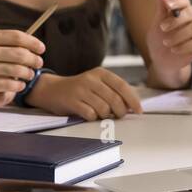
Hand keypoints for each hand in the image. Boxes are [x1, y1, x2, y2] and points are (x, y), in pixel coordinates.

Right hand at [0, 28, 43, 103]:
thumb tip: (2, 36)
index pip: (15, 36)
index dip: (32, 42)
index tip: (41, 47)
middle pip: (20, 53)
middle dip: (34, 59)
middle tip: (39, 63)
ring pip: (15, 69)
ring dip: (27, 73)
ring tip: (29, 76)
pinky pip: (6, 84)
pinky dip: (16, 85)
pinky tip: (18, 86)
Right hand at [27, 67, 142, 120]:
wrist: (52, 89)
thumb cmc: (80, 89)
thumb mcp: (97, 83)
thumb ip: (114, 91)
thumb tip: (133, 105)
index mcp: (101, 73)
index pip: (122, 86)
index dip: (133, 100)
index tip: (139, 110)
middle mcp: (91, 79)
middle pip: (115, 100)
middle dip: (121, 112)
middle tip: (119, 116)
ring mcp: (81, 90)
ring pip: (104, 109)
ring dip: (106, 116)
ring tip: (102, 114)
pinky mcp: (72, 101)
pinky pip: (90, 114)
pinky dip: (93, 118)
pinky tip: (90, 114)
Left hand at [145, 0, 191, 83]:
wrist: (161, 60)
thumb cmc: (159, 39)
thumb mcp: (157, 23)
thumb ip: (161, 7)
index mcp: (182, 10)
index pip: (184, 0)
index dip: (177, 1)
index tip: (167, 5)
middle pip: (191, 13)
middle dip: (175, 21)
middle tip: (162, 28)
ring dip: (178, 35)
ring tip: (166, 42)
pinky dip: (183, 46)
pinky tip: (174, 49)